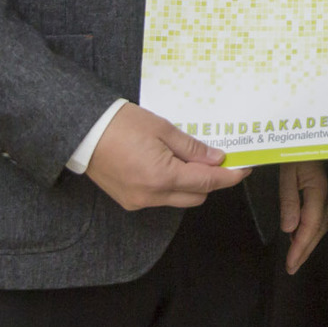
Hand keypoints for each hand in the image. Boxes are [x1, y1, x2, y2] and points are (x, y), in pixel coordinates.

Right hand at [85, 103, 249, 211]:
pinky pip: (160, 198)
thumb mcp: (163, 129)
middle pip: (195, 196)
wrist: (83, 132)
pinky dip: (170, 186)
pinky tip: (168, 165)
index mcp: (163, 177)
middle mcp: (151, 196)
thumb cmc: (122, 124)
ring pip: (178, 199)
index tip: (244, 168)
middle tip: (217, 158)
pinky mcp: (128, 201)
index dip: (229, 177)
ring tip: (189, 158)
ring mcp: (138, 202)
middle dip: (210, 180)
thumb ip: (192, 148)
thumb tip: (217, 159)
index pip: (207, 183)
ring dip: (190, 184)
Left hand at [279, 161, 327, 273]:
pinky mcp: (320, 194)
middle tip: (292, 269)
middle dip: (305, 251)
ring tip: (295, 258)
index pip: (310, 226)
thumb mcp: (288, 174)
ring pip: (319, 227)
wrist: (308, 136)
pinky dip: (309, 233)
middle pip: (317, 231)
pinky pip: (318, 220)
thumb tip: (289, 229)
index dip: (300, 247)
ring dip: (308, 244)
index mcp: (317, 192)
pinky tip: (298, 237)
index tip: (290, 264)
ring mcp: (324, 196)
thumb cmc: (296, 152)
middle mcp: (324, 197)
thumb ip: (289, 200)